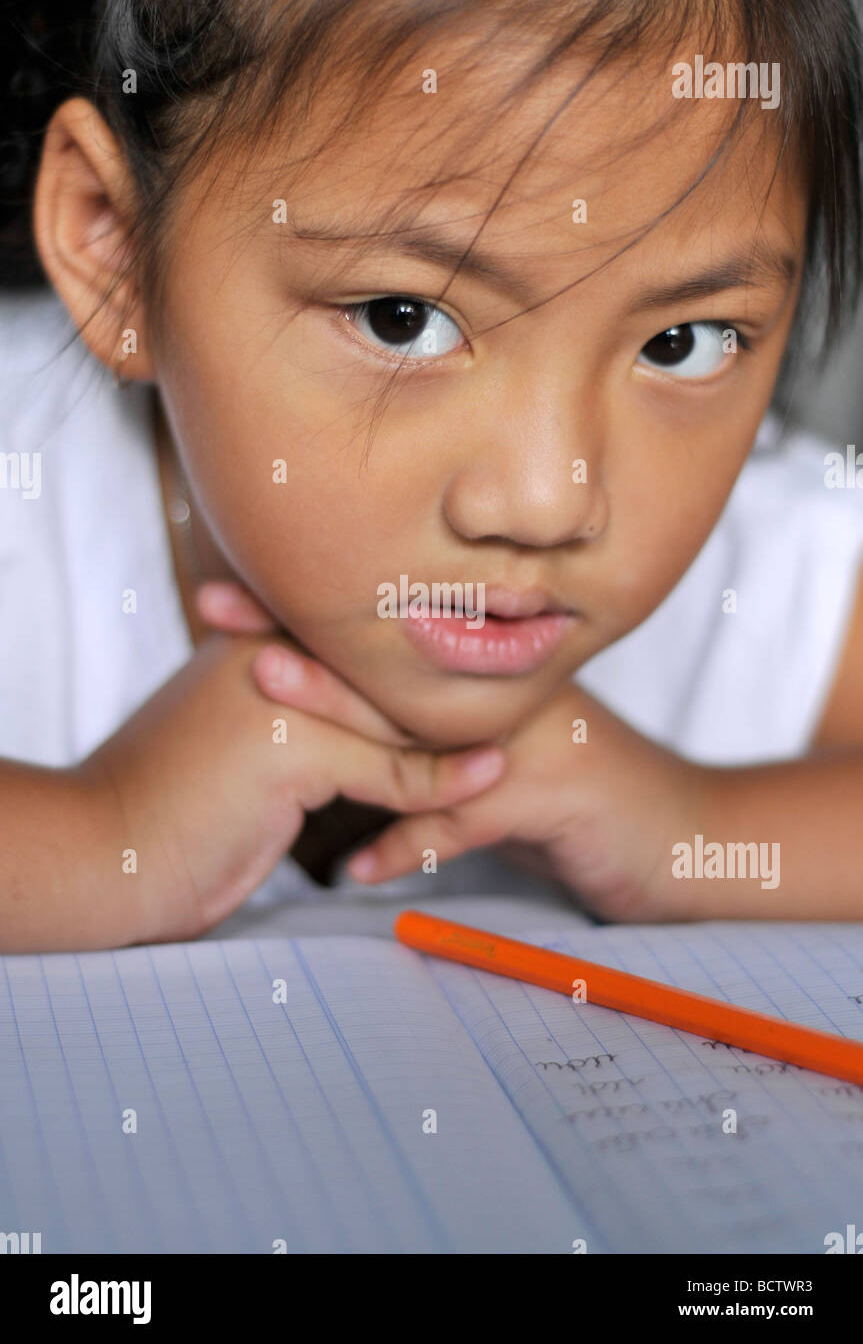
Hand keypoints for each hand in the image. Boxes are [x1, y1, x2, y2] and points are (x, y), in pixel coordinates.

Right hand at [84, 632, 504, 943]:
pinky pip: (391, 768)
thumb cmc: (173, 800)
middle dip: (467, 671)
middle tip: (541, 672)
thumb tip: (365, 708)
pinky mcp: (292, 748)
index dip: (431, 642)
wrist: (108, 850)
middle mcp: (271, 650)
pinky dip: (444, 784)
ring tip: (539, 724)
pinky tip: (491, 779)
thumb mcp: (247, 739)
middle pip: (393, 656)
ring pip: (399, 708)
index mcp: (256, 633)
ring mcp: (282, 692)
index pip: (363, 629)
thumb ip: (300, 708)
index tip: (496, 647)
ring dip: (469, 724)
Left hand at [193, 580, 701, 921]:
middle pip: (392, 665)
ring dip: (343, 722)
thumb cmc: (586, 802)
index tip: (228, 600)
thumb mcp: (503, 766)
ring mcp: (531, 735)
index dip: (310, 617)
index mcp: (489, 675)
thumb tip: (358, 764)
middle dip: (302, 643)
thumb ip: (434, 757)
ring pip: (422, 725)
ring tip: (266, 711)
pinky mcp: (556, 792)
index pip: (391, 640)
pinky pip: (468, 819)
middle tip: (218, 620)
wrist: (686, 840)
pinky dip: (412, 847)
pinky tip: (357, 871)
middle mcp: (506, 690)